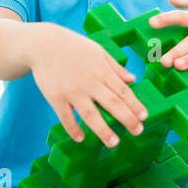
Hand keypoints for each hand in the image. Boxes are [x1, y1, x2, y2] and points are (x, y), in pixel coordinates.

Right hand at [28, 25, 148, 147]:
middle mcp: (89, 82)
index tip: (144, 117)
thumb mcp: (98, 51)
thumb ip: (115, 67)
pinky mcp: (55, 97)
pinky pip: (66, 117)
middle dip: (127, 119)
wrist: (42, 44)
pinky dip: (73, 129)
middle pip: (112, 104)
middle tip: (138, 131)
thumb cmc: (74, 47)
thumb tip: (133, 80)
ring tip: (113, 143)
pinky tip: (81, 138)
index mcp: (102, 71)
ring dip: (103, 130)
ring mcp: (72, 91)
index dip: (135, 105)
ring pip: (90, 115)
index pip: (123, 91)